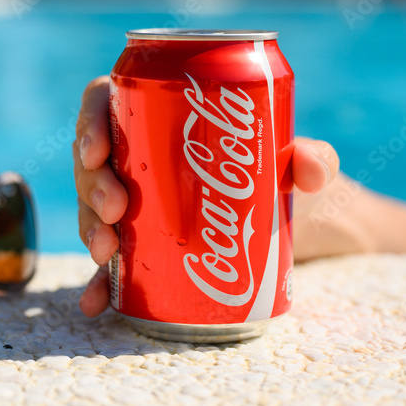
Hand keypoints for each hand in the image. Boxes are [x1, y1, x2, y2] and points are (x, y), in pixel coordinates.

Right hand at [72, 76, 340, 316]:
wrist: (302, 229)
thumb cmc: (290, 176)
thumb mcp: (304, 164)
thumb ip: (316, 159)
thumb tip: (310, 171)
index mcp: (159, 114)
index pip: (107, 102)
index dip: (91, 122)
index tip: (99, 150)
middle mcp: (140, 156)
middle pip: (94, 160)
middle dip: (92, 186)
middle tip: (116, 208)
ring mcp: (137, 203)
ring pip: (95, 209)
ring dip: (89, 229)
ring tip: (106, 251)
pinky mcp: (144, 247)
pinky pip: (113, 264)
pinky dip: (99, 284)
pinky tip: (96, 303)